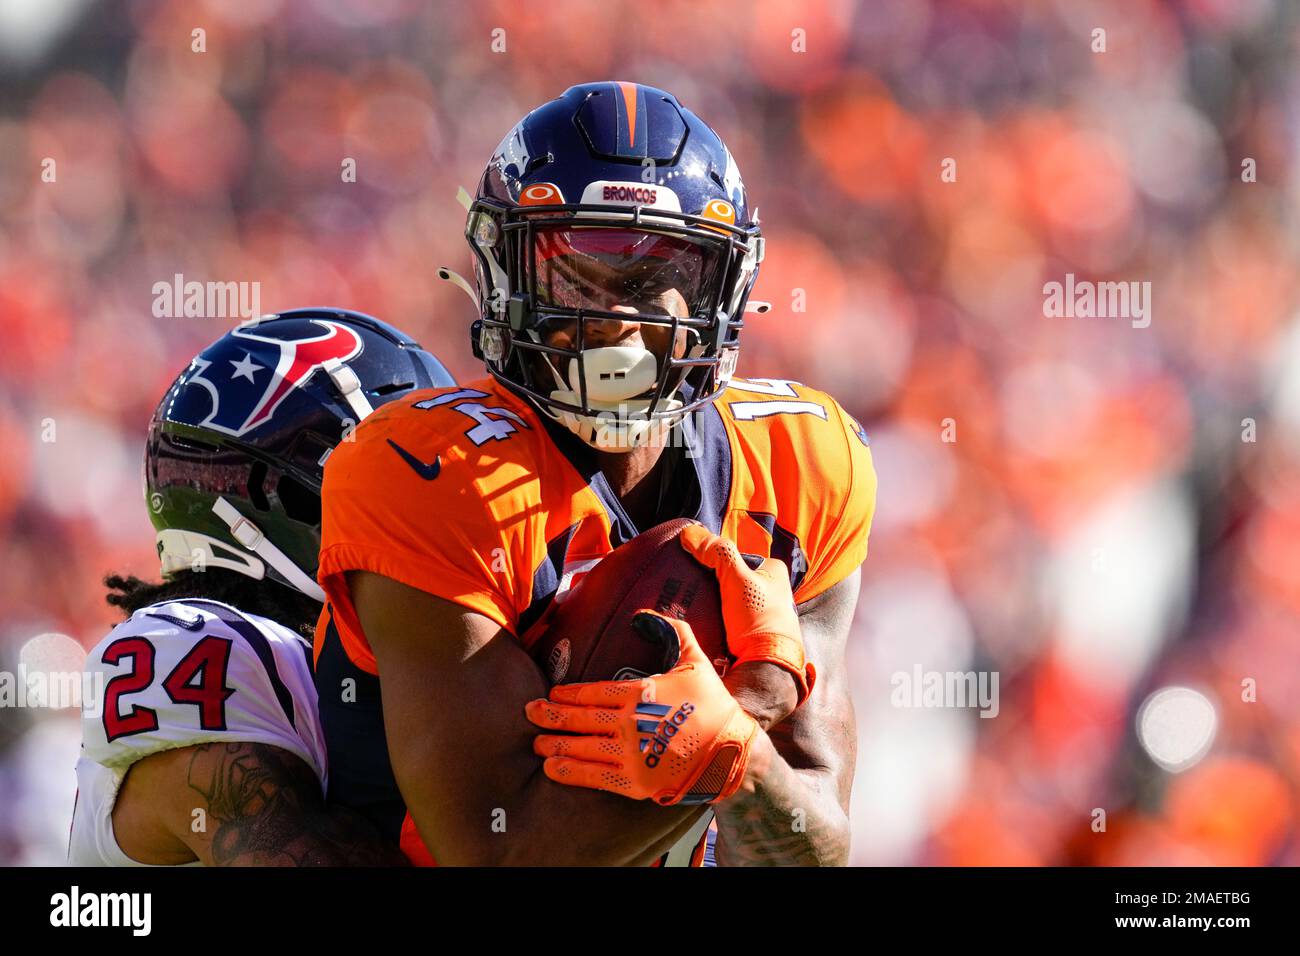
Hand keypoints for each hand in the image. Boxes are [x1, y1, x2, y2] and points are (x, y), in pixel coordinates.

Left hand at [525, 611, 758, 805]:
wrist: (733, 751)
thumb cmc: (713, 703)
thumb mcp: (694, 660)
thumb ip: (672, 631)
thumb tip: (645, 614)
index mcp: (641, 693)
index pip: (593, 692)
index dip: (568, 694)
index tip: (552, 693)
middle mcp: (630, 724)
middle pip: (580, 719)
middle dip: (551, 716)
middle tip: (529, 713)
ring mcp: (631, 755)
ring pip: (581, 749)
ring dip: (554, 745)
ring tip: (535, 743)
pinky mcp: (635, 782)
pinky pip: (594, 778)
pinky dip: (570, 773)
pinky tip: (552, 768)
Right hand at [678, 523, 816, 704]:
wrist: (766, 669)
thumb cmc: (759, 620)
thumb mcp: (737, 578)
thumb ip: (716, 552)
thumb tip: (689, 534)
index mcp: (774, 571)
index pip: (735, 555)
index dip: (714, 558)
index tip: (693, 565)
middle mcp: (769, 590)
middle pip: (727, 578)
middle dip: (708, 583)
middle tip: (685, 586)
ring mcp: (758, 614)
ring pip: (723, 600)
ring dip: (706, 603)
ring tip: (685, 605)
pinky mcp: (747, 634)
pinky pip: (722, 620)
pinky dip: (710, 620)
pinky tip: (696, 622)